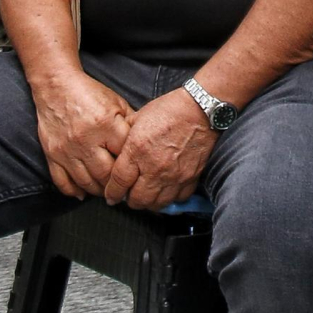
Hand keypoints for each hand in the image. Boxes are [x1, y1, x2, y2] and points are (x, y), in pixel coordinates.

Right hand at [30, 68, 131, 199]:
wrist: (56, 85)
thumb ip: (131, 125)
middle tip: (123, 189)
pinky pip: (62, 181)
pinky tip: (83, 193)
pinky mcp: (52, 154)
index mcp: (106, 125)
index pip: (125, 156)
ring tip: (106, 191)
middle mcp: (86, 139)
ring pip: (86, 182)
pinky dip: (73, 191)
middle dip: (117, 185)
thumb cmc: (89, 94)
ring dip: (98, 191)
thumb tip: (145, 145)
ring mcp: (67, 149)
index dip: (133, 167)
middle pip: (106, 175)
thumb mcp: (117, 104)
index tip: (137, 174)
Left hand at [107, 86, 216, 209]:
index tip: (112, 196)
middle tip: (129, 195)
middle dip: (130, 201)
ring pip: (157, 204)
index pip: (119, 182)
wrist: (201, 109)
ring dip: (149, 202)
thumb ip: (126, 137)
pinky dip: (170, 198)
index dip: (113, 193)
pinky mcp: (191, 177)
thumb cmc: (169, 110)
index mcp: (137, 151)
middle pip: (138, 199)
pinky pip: (178, 198)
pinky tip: (166, 190)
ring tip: (147, 195)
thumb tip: (118, 151)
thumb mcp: (138, 118)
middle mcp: (154, 167)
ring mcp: (174, 175)